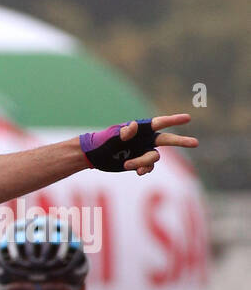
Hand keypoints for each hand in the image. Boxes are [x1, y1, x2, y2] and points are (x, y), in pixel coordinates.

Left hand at [79, 114, 197, 174]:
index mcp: (140, 129)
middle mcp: (145, 139)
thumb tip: (132, 126)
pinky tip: (137, 171)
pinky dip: (144, 169)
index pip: (160, 123)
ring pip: (154, 158)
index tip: (188, 118)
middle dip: (181, 142)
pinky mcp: (139, 162)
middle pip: (167, 140)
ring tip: (127, 164)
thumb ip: (122, 133)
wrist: (94, 156)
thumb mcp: (111, 137)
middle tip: (196, 143)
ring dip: (143, 162)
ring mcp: (143, 151)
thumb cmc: (102, 141)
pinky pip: (148, 167)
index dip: (174, 120)